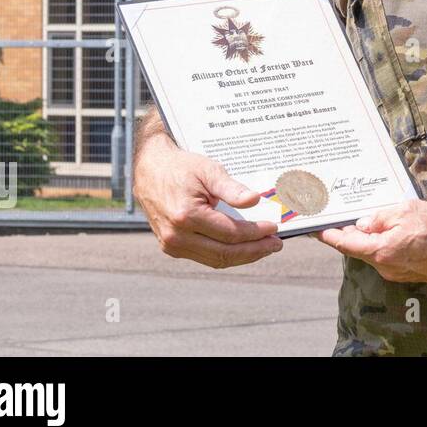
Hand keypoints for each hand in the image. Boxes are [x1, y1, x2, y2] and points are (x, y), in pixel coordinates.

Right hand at [134, 131, 282, 268]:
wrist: (150, 170)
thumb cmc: (181, 167)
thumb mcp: (208, 170)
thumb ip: (231, 188)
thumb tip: (254, 200)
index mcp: (185, 216)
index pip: (230, 233)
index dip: (255, 233)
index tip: (274, 228)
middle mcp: (176, 236)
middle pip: (224, 253)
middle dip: (254, 250)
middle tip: (276, 244)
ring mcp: (172, 245)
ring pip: (215, 259)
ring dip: (243, 256)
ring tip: (264, 248)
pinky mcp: (172, 247)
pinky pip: (205, 256)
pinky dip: (226, 254)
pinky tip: (243, 247)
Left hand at [313, 200, 426, 282]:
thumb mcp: (408, 211)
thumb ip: (381, 218)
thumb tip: (363, 224)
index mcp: (382, 250)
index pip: (347, 244)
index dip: (329, 236)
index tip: (315, 230)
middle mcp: (386, 266)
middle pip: (359, 249)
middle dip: (350, 233)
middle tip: (340, 218)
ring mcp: (397, 272)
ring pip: (375, 252)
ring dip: (369, 238)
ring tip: (371, 220)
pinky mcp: (409, 273)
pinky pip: (388, 257)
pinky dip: (384, 244)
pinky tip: (392, 231)